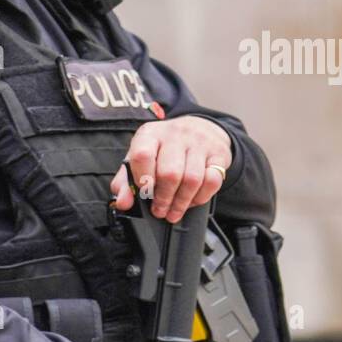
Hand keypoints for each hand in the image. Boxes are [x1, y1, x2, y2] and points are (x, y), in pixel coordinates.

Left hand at [111, 116, 231, 223]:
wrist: (198, 129)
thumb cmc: (164, 150)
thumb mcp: (140, 160)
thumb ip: (126, 182)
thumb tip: (123, 203)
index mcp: (151, 134)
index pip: (143, 155)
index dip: (143, 180)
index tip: (144, 193)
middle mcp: (176, 134)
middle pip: (170, 173)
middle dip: (163, 199)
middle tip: (159, 211)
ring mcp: (199, 142)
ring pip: (192, 180)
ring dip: (181, 203)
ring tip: (173, 212)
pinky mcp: (218, 153)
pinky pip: (212, 181)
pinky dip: (201, 197)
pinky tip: (191, 201)